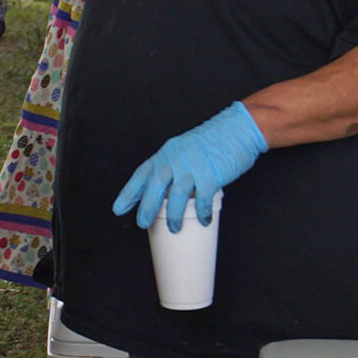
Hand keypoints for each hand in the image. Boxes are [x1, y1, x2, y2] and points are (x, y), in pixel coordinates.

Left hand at [112, 101, 267, 231]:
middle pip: (154, 187)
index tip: (119, 208)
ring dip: (172, 216)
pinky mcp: (210, 175)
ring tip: (173, 228)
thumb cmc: (213, 140)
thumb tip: (166, 191)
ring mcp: (192, 167)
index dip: (129, 192)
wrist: (238, 129)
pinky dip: (202, 213)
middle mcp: (175, 158)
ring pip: (175, 197)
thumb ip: (174, 165)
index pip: (142, 174)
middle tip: (142, 223)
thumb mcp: (185, 148)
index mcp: (167, 152)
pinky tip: (203, 219)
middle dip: (146, 208)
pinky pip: (202, 200)